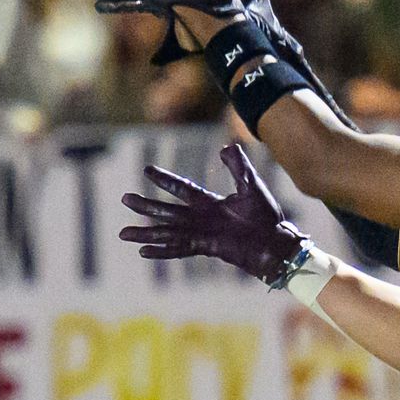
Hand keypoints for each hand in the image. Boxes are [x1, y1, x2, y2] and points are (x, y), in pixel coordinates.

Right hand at [119, 142, 309, 284]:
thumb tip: (227, 146)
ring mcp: (202, 234)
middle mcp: (201, 218)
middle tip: (125, 199)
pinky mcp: (206, 247)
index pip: (182, 189)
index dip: (165, 180)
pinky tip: (143, 252)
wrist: (276, 242)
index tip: (147, 170)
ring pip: (167, 231)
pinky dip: (162, 251)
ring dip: (146, 232)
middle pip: (167, 210)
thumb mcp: (251, 186)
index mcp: (210, 203)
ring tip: (123, 233)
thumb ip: (238, 167)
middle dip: (146, 205)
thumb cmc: (267, 216)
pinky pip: (179, 249)